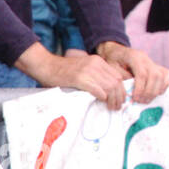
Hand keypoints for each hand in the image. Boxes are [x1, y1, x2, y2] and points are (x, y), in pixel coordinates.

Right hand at [15, 42, 129, 107]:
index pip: (117, 76)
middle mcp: (95, 64)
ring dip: (112, 99)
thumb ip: (93, 75)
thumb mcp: (82, 68)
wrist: (46, 65)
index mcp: (97, 61)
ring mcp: (88, 70)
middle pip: (116, 82)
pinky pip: (97, 89)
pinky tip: (102, 101)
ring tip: (111, 107)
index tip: (120, 99)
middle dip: (120, 96)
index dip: (122, 89)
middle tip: (117, 106)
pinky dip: (102, 97)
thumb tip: (104, 90)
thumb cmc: (61, 70)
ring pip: (109, 86)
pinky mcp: (79, 78)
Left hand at [96, 41, 168, 102]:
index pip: (142, 74)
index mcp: (134, 57)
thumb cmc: (112, 59)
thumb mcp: (111, 67)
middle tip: (141, 101)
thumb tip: (130, 88)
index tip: (136, 98)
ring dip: (156, 90)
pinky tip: (157, 93)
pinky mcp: (155, 65)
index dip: (141, 88)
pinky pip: (165, 74)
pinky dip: (163, 85)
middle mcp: (145, 58)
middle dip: (149, 91)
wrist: (116, 51)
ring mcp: (151, 61)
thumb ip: (121, 76)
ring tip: (147, 99)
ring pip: (162, 75)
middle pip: (155, 75)